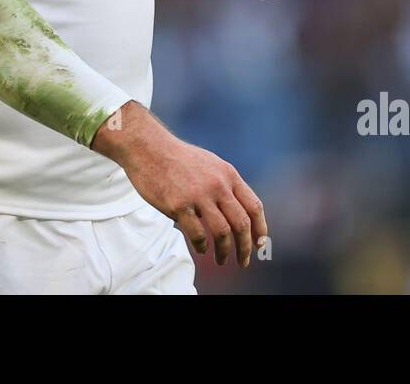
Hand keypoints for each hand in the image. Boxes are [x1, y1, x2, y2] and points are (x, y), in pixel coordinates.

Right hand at [92, 102, 267, 266]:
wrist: (149, 147)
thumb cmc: (178, 158)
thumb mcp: (210, 164)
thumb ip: (225, 184)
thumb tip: (236, 210)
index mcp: (228, 174)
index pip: (254, 206)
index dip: (260, 229)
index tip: (260, 244)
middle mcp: (218, 185)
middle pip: (241, 224)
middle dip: (245, 247)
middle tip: (243, 261)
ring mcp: (198, 195)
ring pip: (222, 232)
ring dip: (224, 252)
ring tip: (221, 260)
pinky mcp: (178, 205)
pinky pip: (197, 234)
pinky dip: (202, 246)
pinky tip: (201, 249)